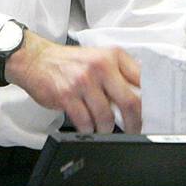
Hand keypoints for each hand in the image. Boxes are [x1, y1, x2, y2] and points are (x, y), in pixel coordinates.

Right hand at [5, 31, 141, 132]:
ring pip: (106, 117)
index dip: (148, 101)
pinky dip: (88, 128)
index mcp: (113, 56)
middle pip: (130, 102)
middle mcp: (101, 66)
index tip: (149, 114)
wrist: (36, 59)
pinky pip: (85, 122)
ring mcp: (84, 81)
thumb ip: (119, 73)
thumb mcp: (98, 58)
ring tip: (102, 127)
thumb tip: (140, 97)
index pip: (141, 81)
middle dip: (134, 122)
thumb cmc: (69, 62)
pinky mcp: (67, 95)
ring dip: (106, 128)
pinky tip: (86, 124)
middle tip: (133, 130)